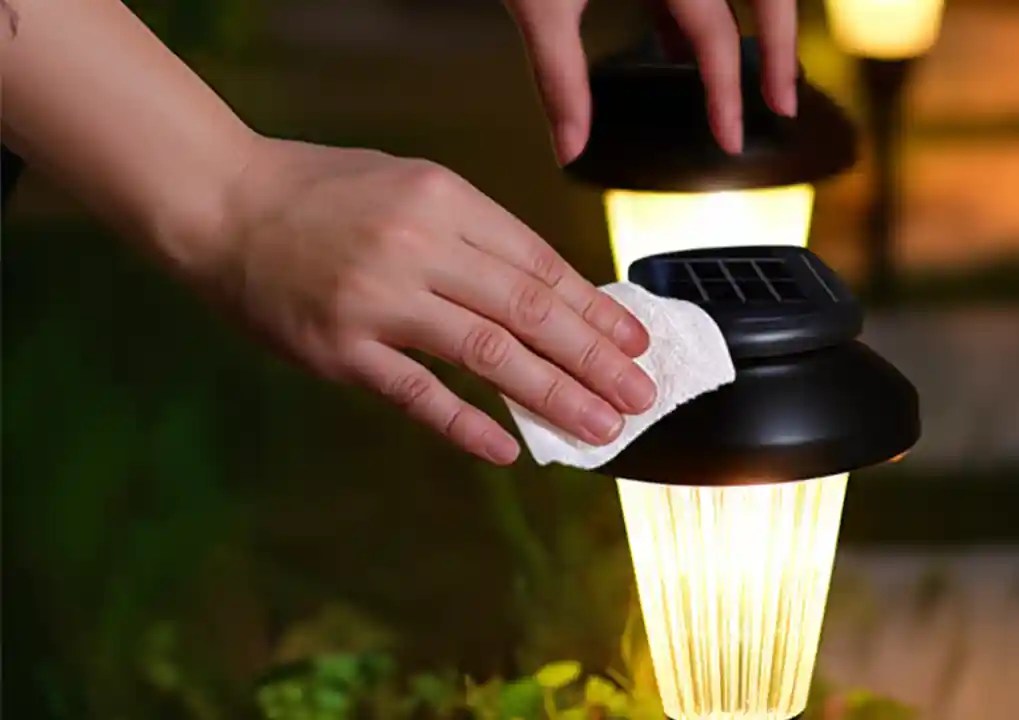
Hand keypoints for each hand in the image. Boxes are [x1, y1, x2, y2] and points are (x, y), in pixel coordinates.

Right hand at [197, 137, 654, 464]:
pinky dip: (466, 424)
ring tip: (601, 427)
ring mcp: (379, 300)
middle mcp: (419, 246)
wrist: (221, 204)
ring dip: (554, 395)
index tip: (634, 342)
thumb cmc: (322, 192)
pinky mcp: (341, 349)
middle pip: (530, 311)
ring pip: (489, 354)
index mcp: (444, 199)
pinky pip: (417, 393)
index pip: (540, 264)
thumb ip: (475, 233)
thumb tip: (549, 291)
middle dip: (595, 359)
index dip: (594, 309)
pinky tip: (510, 450)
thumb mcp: (410, 183)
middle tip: (641, 395)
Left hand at [506, 0, 798, 163]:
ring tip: (746, 67)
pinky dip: (707, 0)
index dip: (726, 94)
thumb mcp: (538, 3)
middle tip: (781, 103)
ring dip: (754, 17)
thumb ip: (559, 76)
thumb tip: (569, 151)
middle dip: (777, 49)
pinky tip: (677, 36)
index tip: (731, 141)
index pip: (714, 36)